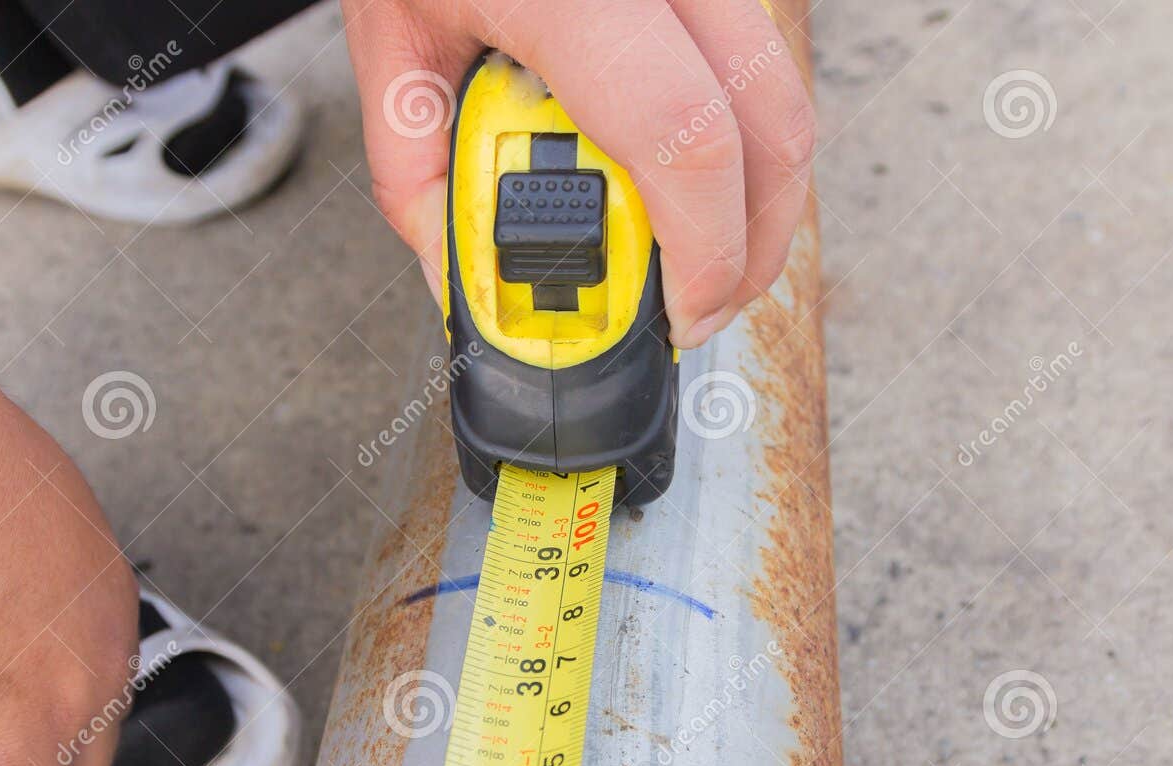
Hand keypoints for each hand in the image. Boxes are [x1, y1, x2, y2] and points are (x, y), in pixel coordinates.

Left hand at [342, 0, 814, 347]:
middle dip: (754, 243)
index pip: (681, 136)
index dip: (704, 250)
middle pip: (769, 123)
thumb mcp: (389, 42)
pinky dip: (745, 138)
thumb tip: (468, 281)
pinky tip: (699, 180)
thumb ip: (418, 175)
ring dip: (762, 195)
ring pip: (783, 92)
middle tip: (707, 308)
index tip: (681, 315)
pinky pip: (760, 61)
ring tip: (705, 260)